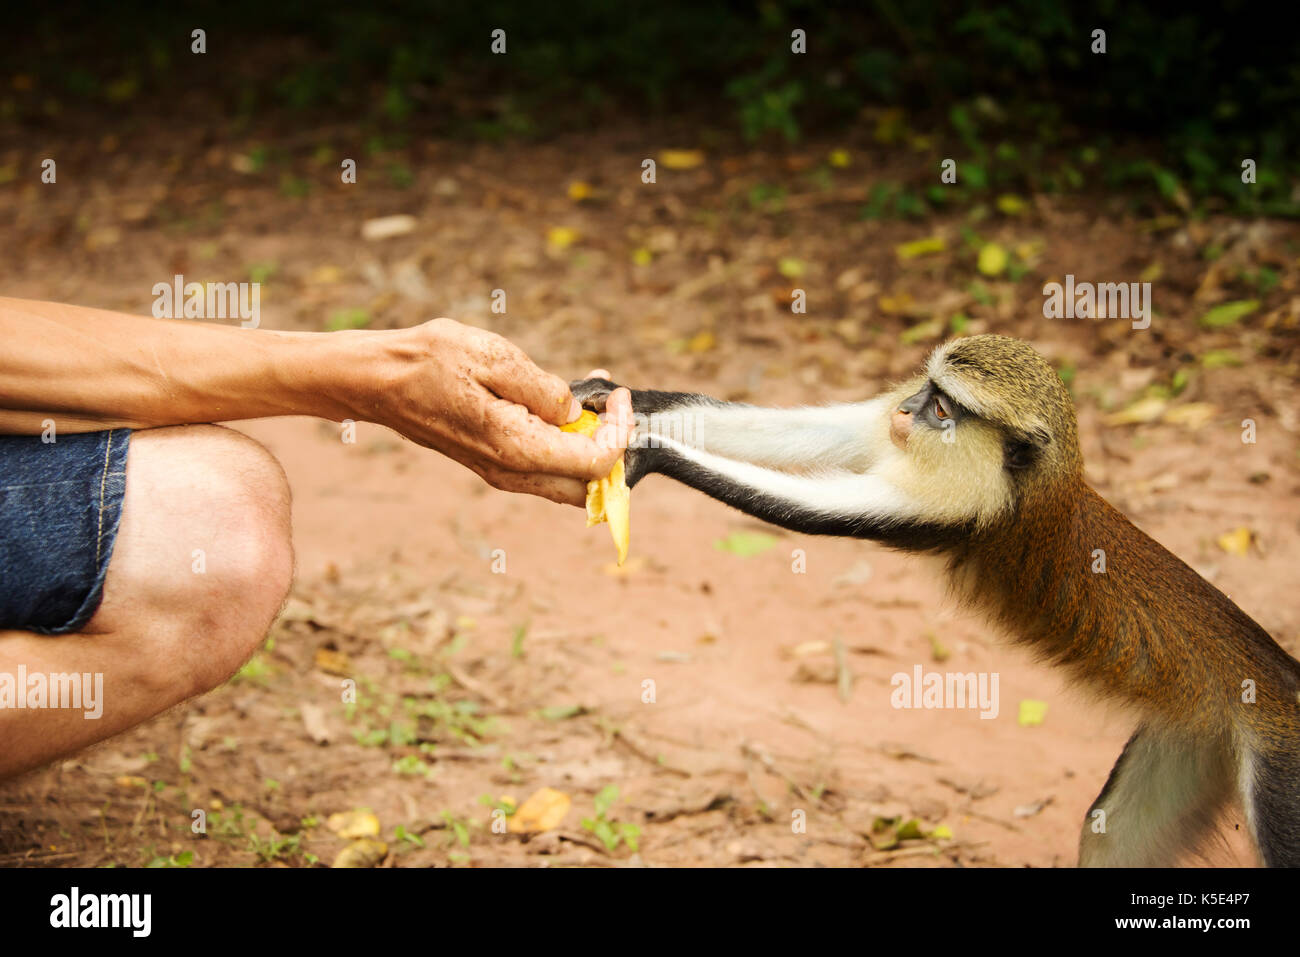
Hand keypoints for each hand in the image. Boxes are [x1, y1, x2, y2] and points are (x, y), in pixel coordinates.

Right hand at [356, 318, 632, 505]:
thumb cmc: (430, 361)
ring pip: (567, 482)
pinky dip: (564, 444)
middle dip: (611, 448)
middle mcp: (511, 472)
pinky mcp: (494, 464)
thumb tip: (573, 413)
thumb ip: (544, 389)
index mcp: (516, 448)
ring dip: (589, 446)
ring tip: (591, 400)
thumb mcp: (494, 357)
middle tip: (609, 405)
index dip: (619, 431)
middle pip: (588, 487)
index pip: (595, 463)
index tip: (616, 394)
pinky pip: (544, 467)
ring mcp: (501, 473)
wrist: (379, 380)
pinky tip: (560, 406)